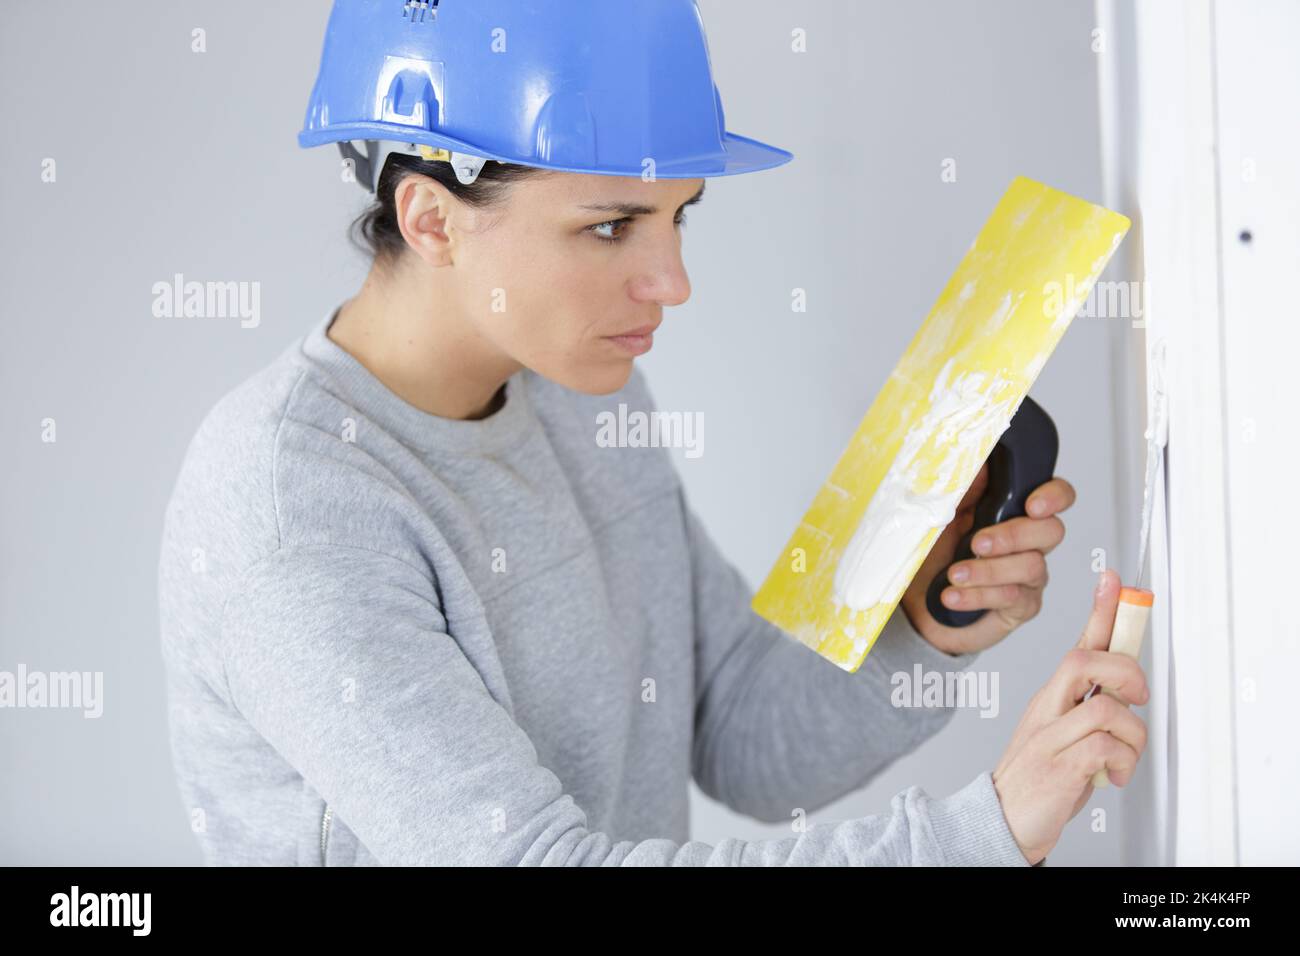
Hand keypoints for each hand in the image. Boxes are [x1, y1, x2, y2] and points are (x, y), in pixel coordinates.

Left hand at [898, 465, 1074, 655]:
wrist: (917, 601)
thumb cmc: (934, 554)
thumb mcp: (942, 516)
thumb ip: (963, 489)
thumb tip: (977, 459)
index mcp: (1014, 511)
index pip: (1057, 496)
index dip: (1054, 497)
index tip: (1033, 505)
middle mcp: (1030, 542)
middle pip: (1052, 531)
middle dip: (1013, 536)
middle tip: (978, 543)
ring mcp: (1029, 576)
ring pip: (1031, 567)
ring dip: (989, 570)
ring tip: (954, 574)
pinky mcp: (1020, 606)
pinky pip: (1012, 598)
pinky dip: (978, 596)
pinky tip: (953, 596)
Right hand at [990, 570, 1149, 863]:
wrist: (1001, 818)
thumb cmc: (1042, 776)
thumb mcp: (1067, 734)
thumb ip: (1091, 707)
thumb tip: (1129, 689)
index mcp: (1053, 697)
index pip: (1079, 643)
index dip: (1099, 610)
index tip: (1114, 580)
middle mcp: (1048, 709)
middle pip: (1085, 661)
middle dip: (1126, 671)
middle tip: (1138, 697)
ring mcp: (1049, 736)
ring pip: (1105, 708)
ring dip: (1132, 736)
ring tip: (1124, 757)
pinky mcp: (1058, 767)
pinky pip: (1105, 748)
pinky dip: (1123, 763)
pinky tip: (1113, 776)